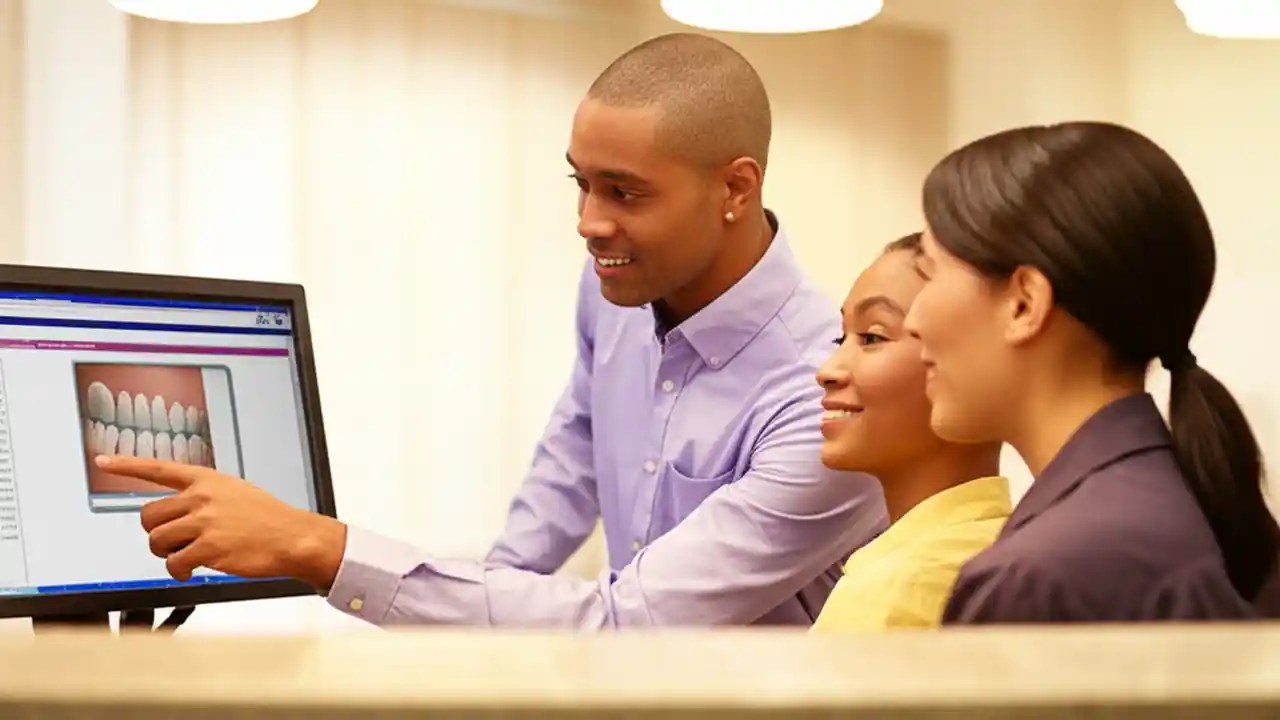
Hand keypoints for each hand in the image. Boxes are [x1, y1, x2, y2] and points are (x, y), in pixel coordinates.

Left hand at [94, 455, 346, 590]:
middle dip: (155, 532)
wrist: (292, 537)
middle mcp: (202, 497)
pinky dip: (177, 571)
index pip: (158, 468)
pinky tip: (190, 571)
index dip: (127, 465)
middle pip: (148, 515)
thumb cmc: (267, 518)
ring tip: (184, 557)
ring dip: (166, 554)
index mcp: (207, 480)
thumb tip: (176, 514)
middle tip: (173, 542)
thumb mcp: (235, 492)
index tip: (103, 460)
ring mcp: (205, 522)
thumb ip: (204, 496)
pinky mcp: (209, 548)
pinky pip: (173, 563)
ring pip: (156, 540)